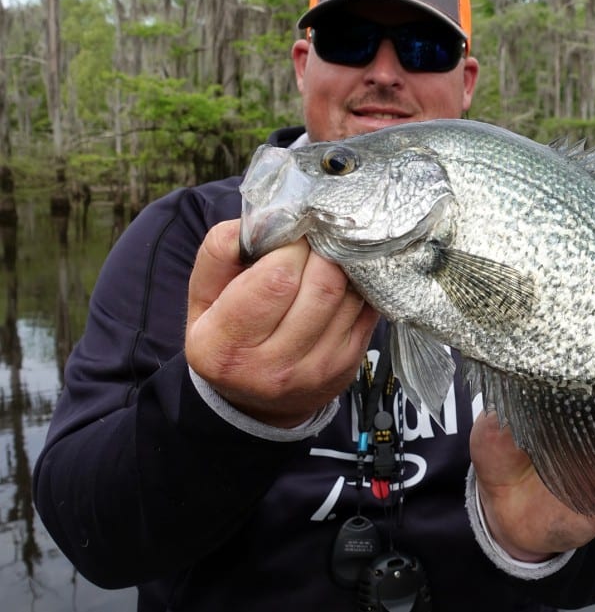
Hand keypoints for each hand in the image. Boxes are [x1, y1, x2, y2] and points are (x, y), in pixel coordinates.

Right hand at [185, 219, 378, 427]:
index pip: (277, 279)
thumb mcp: (204, 295)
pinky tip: (342, 279)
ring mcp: (316, 368)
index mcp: (225, 345)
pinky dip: (358, 286)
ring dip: (342, 266)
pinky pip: (366, 310)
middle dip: (322, 251)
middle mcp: (272, 366)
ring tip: (326, 257)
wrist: (254, 400)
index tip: (291, 234)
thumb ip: (222, 250)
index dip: (291, 245)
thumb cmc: (227, 333)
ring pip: (349, 296)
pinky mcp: (347, 364)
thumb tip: (266, 217)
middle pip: (322, 286)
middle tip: (314, 239)